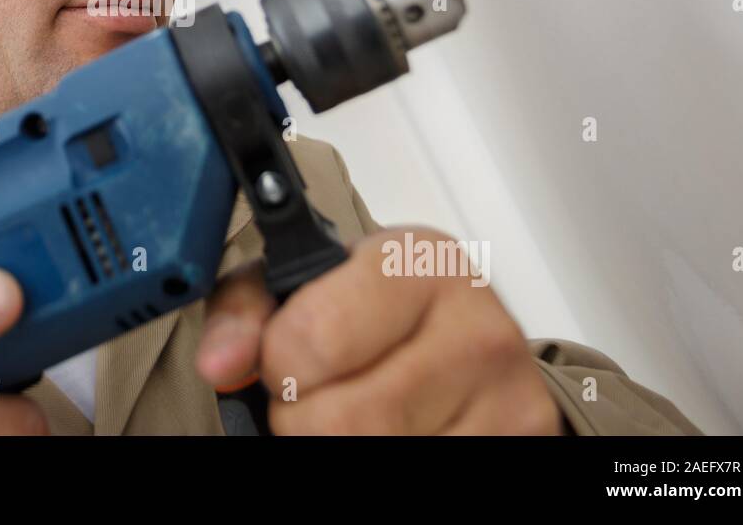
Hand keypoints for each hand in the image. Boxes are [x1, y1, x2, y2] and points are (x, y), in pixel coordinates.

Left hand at [196, 227, 561, 434]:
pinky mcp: (521, 444)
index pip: (314, 338)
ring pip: (376, 459)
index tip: (284, 357)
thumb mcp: (304, 286)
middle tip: (318, 397)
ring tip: (353, 413)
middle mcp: (476, 328)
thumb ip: (247, 311)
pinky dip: (383, 466)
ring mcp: (507, 399)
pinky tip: (394, 433)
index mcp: (417, 264)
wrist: (470, 349)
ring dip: (340, 450)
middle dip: (304, 420)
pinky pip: (417, 479)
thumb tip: (221, 365)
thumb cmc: (374, 313)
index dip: (279, 362)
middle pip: (341, 422)